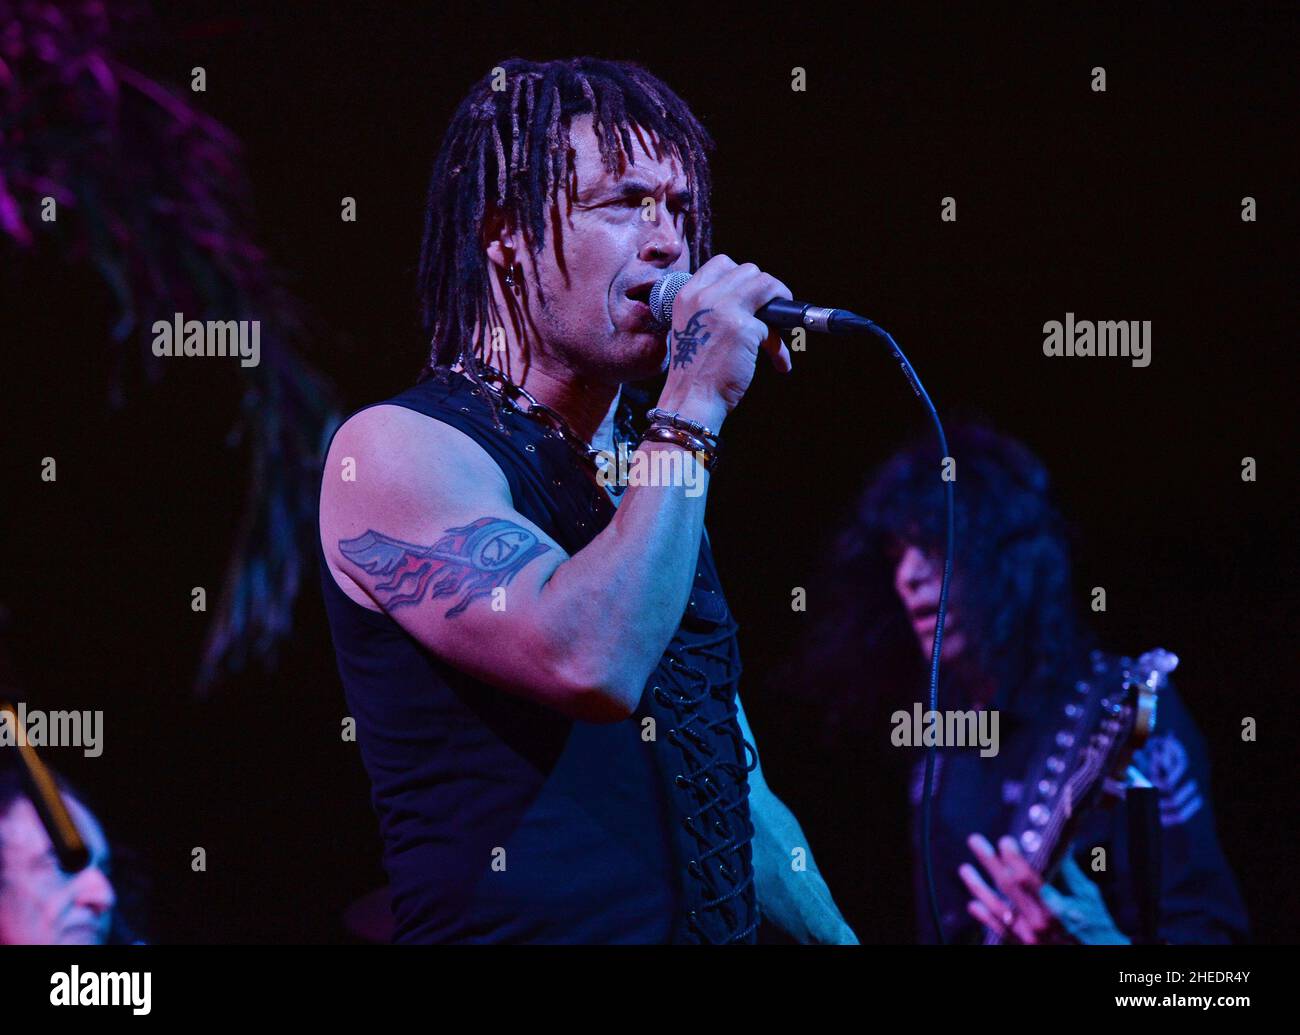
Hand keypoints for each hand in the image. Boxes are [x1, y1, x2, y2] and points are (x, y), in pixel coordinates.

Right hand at [657, 254, 792, 424]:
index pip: (722, 263)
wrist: (691, 400)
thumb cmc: (695, 372)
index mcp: (687, 294)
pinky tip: (779, 363)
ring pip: (767, 284)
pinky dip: (780, 347)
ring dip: (780, 304)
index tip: (751, 298)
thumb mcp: (692, 329)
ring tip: (780, 332)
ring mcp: (724, 309)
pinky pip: (776, 326)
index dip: (743, 278)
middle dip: (765, 291)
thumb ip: (712, 309)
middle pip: (749, 271)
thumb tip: (754, 300)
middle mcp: (704, 296)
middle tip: (770, 316)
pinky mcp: (744, 328)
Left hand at [959, 834, 1129, 944]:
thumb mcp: (1088, 896)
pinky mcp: (1024, 946)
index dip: (1014, 858)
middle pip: (1008, 887)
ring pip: (998, 908)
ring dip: (978, 887)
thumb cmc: (1095, 926)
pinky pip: (1000, 930)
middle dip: (990, 861)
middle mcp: (1041, 922)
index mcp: (1057, 907)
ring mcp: (1030, 936)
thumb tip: (1058, 845)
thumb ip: (1070, 872)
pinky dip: (986, 917)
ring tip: (965, 869)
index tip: (1005, 841)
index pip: (1029, 878)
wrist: (1099, 954)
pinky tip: (973, 904)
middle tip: (976, 841)